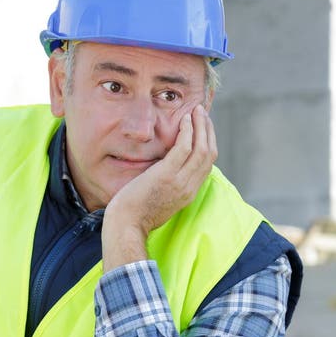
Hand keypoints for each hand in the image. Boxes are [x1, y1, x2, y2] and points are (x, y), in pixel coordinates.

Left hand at [102, 105, 216, 270]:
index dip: (208, 143)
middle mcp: (189, 188)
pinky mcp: (167, 175)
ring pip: (202, 148)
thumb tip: (164, 170)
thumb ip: (167, 185)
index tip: (203, 128)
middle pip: (209, 154)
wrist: (126, 226)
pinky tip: (184, 119)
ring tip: (196, 110)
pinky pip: (185, 148)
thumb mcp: (159, 200)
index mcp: (188, 194)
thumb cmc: (135, 214)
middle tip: (202, 113)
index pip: (206, 165)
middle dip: (208, 131)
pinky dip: (188, 131)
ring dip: (201, 126)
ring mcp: (180, 182)